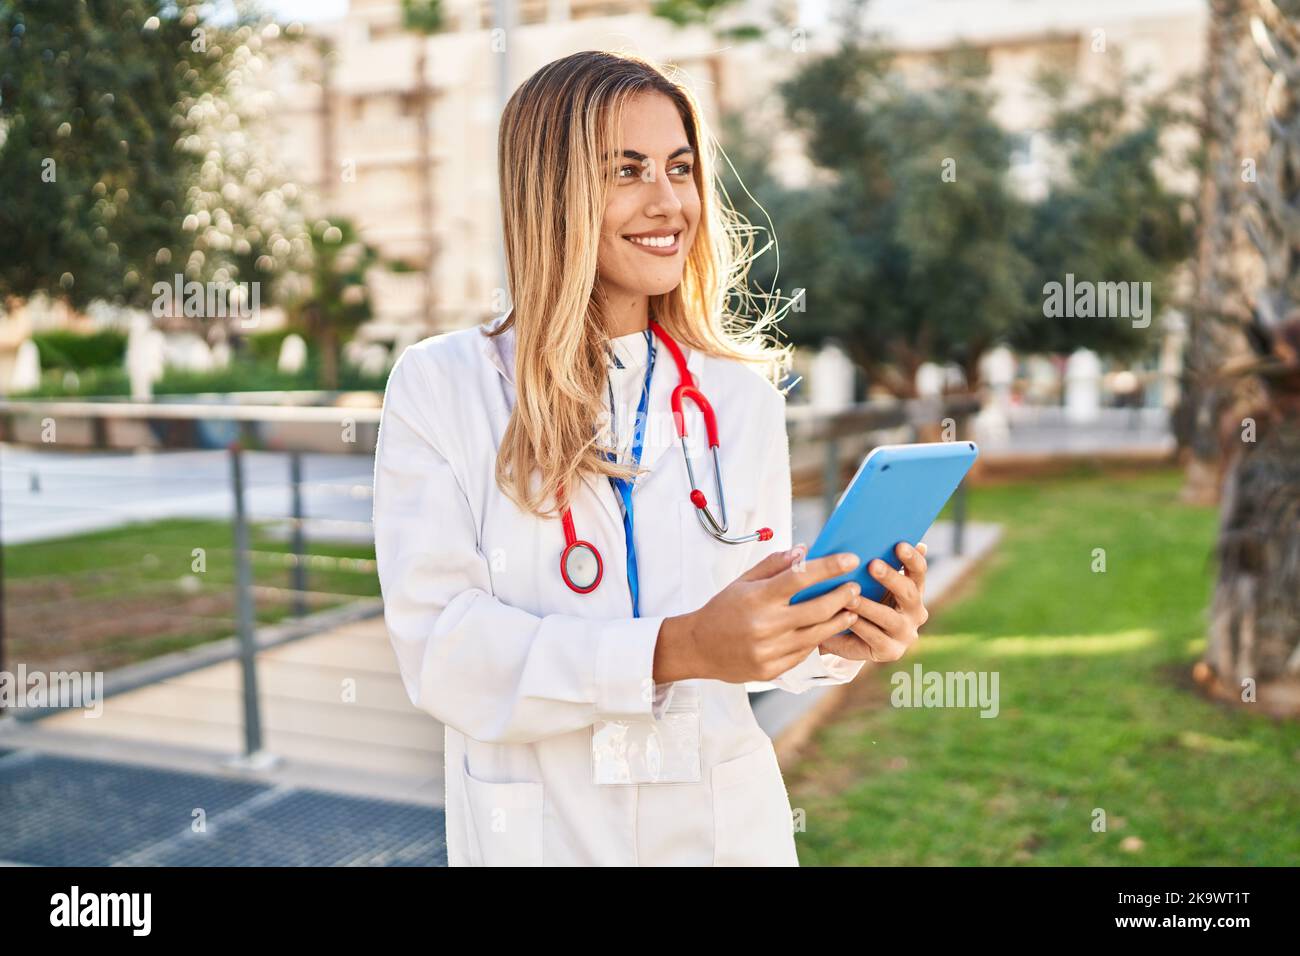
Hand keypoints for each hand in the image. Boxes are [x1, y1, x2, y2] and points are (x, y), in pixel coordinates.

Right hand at [655, 546, 862, 683]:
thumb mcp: (742, 581)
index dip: (829, 567)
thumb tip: (803, 551)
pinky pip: (804, 652)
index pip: (800, 578)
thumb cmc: (722, 609)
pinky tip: (827, 629)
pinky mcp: (771, 669)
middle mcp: (764, 625)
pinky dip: (818, 639)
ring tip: (851, 609)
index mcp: (757, 598)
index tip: (850, 560)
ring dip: (838, 620)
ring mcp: (769, 650)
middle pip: (817, 609)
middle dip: (842, 596)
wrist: (697, 647)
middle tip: (855, 587)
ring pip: (816, 634)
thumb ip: (773, 566)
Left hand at [817, 542, 929, 662]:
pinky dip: (859, 625)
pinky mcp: (891, 651)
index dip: (912, 557)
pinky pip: (874, 636)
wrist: (847, 636)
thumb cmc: (859, 599)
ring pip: (889, 616)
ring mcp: (906, 633)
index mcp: (914, 589)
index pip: (918, 571)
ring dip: (869, 605)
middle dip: (891, 577)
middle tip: (872, 564)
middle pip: (908, 592)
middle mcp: (916, 611)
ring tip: (850, 596)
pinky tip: (845, 616)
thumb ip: (874, 562)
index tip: (899, 544)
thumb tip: (870, 534)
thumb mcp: (866, 581)